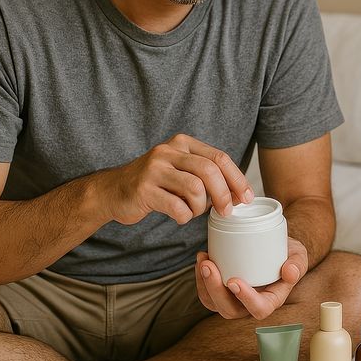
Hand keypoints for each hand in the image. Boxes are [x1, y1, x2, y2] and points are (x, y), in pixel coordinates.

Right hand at [102, 133, 253, 225]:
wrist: (113, 191)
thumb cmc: (155, 184)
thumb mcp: (181, 170)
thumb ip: (207, 177)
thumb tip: (239, 195)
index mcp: (182, 144)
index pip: (219, 158)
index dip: (237, 179)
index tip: (247, 198)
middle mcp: (168, 152)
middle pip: (209, 171)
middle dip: (224, 195)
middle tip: (227, 212)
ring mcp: (154, 169)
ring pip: (195, 189)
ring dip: (200, 207)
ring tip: (192, 211)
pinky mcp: (143, 189)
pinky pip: (177, 206)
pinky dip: (184, 216)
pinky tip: (178, 215)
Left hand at [194, 238, 307, 319]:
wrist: (273, 245)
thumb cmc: (287, 253)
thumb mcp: (299, 255)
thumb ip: (298, 263)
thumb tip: (290, 272)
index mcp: (270, 300)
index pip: (259, 309)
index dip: (246, 299)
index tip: (234, 281)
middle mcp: (249, 304)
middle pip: (229, 310)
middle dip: (215, 290)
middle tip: (210, 266)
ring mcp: (233, 299)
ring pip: (214, 303)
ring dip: (204, 284)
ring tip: (204, 260)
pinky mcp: (222, 290)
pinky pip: (206, 292)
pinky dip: (200, 277)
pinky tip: (202, 258)